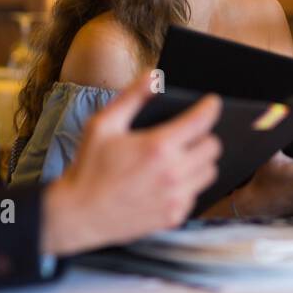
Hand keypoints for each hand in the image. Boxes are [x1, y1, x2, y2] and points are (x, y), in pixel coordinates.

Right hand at [41, 71, 220, 255]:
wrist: (79, 214)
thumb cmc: (89, 167)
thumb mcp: (103, 124)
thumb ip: (132, 97)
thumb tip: (154, 76)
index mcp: (157, 147)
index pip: (202, 122)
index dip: (211, 107)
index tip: (212, 103)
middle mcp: (172, 173)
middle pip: (212, 146)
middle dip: (203, 135)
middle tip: (189, 134)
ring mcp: (174, 197)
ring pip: (210, 171)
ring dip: (200, 161)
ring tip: (180, 157)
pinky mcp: (174, 216)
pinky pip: (197, 194)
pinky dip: (189, 185)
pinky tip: (169, 181)